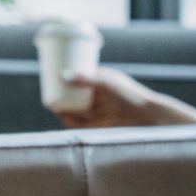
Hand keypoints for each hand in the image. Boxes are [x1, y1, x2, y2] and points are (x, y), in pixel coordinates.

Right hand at [56, 67, 195, 127]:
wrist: (148, 118)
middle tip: (48, 90)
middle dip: (62, 91)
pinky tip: (63, 118)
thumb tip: (61, 75)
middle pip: (77, 91)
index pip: (81, 74)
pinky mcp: (102, 123)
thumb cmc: (130, 96)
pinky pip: (84, 122)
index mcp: (103, 79)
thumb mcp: (106, 85)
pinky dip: (73, 120)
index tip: (53, 73)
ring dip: (65, 106)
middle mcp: (101, 94)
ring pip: (78, 107)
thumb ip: (84, 81)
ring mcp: (101, 108)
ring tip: (52, 104)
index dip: (67, 74)